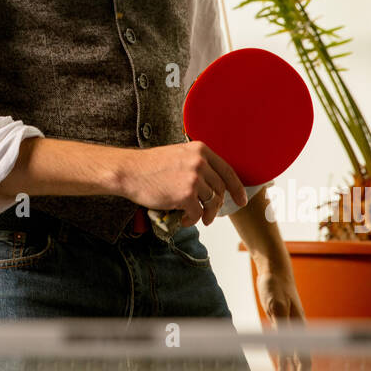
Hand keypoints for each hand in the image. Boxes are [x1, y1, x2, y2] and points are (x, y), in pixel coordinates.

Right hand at [120, 140, 246, 225]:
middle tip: (211, 215)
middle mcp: (200, 162)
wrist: (129, 171)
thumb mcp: (178, 155)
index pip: (227, 171)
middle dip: (217, 206)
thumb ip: (197, 164)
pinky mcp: (185, 195)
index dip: (237, 188)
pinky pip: (198, 213)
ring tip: (195, 218)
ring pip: (211, 202)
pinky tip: (184, 219)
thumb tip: (213, 185)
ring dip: (205, 214)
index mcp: (200, 150)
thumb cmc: (149, 166)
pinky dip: (192, 220)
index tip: (241, 200)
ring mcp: (194, 178)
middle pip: (220, 189)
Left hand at [254, 264, 309, 370]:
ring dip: (292, 369)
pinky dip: (283, 358)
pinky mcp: (281, 322)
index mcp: (298, 326)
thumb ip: (281, 325)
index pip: (303, 356)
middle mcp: (297, 327)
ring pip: (293, 353)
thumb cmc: (276, 284)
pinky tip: (280, 366)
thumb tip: (284, 346)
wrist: (274, 268)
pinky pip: (284, 345)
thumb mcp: (276, 305)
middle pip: (301, 358)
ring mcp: (290, 325)